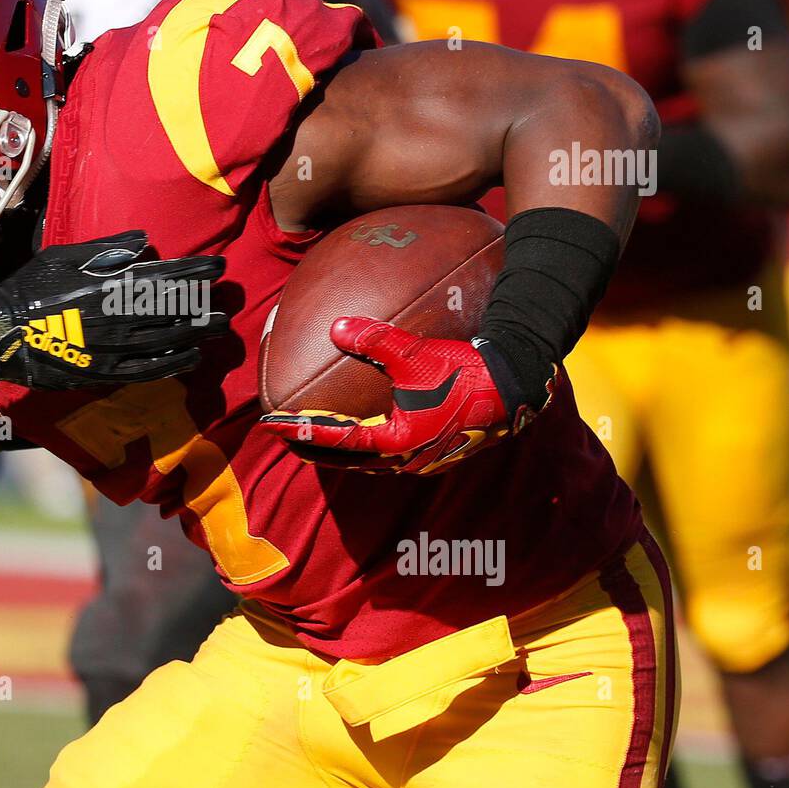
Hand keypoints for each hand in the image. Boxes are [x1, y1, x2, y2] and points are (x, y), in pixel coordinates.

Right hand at [0, 230, 227, 388]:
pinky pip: (147, 370)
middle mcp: (117, 317)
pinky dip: (172, 363)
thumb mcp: (63, 256)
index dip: (196, 271)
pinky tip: (191, 357)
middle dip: (202, 303)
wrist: (1, 333)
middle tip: (226, 301)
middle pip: (172, 309)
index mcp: (108, 285)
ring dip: (196, 332)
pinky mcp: (104, 372)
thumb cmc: (30, 287)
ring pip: (166, 340)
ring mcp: (112, 348)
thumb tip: (143, 240)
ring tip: (218, 327)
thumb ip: (105, 248)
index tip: (219, 266)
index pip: (165, 275)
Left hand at [260, 317, 547, 474]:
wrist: (516, 385)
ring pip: (370, 460)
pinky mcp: (438, 452)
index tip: (272, 427)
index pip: (336, 440)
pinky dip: (368, 443)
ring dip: (342, 450)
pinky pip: (391, 451)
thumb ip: (375, 341)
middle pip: (348, 460)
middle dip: (315, 449)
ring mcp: (424, 459)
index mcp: (397, 442)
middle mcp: (407, 459)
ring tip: (319, 437)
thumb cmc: (467, 372)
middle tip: (286, 437)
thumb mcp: (418, 354)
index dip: (302, 431)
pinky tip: (368, 426)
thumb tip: (335, 327)